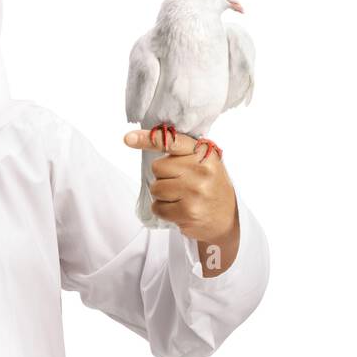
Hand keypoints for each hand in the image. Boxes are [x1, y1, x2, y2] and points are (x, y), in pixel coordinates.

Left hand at [123, 127, 237, 245]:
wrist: (228, 218)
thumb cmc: (211, 186)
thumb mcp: (205, 163)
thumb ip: (184, 153)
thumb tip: (151, 140)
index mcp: (204, 153)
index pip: (172, 141)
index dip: (149, 139)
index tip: (128, 138)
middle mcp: (201, 170)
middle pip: (157, 168)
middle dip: (163, 177)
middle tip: (180, 184)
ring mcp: (195, 191)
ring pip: (156, 188)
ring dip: (162, 195)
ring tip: (180, 197)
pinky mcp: (188, 211)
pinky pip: (158, 208)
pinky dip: (163, 210)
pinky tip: (179, 209)